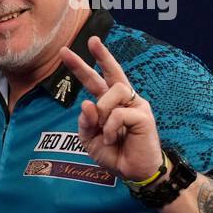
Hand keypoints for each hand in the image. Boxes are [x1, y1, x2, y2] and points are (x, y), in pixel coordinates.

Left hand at [59, 36, 163, 182]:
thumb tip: (87, 103)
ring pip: (112, 93)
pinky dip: (111, 128)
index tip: (68, 51)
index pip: (96, 81)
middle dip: (100, 56)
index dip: (83, 66)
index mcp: (109, 104)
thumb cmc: (114, 154)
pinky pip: (119, 113)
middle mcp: (124, 100)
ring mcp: (136, 105)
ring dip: (102, 112)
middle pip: (112, 73)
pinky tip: (115, 138)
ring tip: (106, 133)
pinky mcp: (144, 115)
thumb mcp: (89, 139)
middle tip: (91, 40)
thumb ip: (85, 122)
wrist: (133, 172)